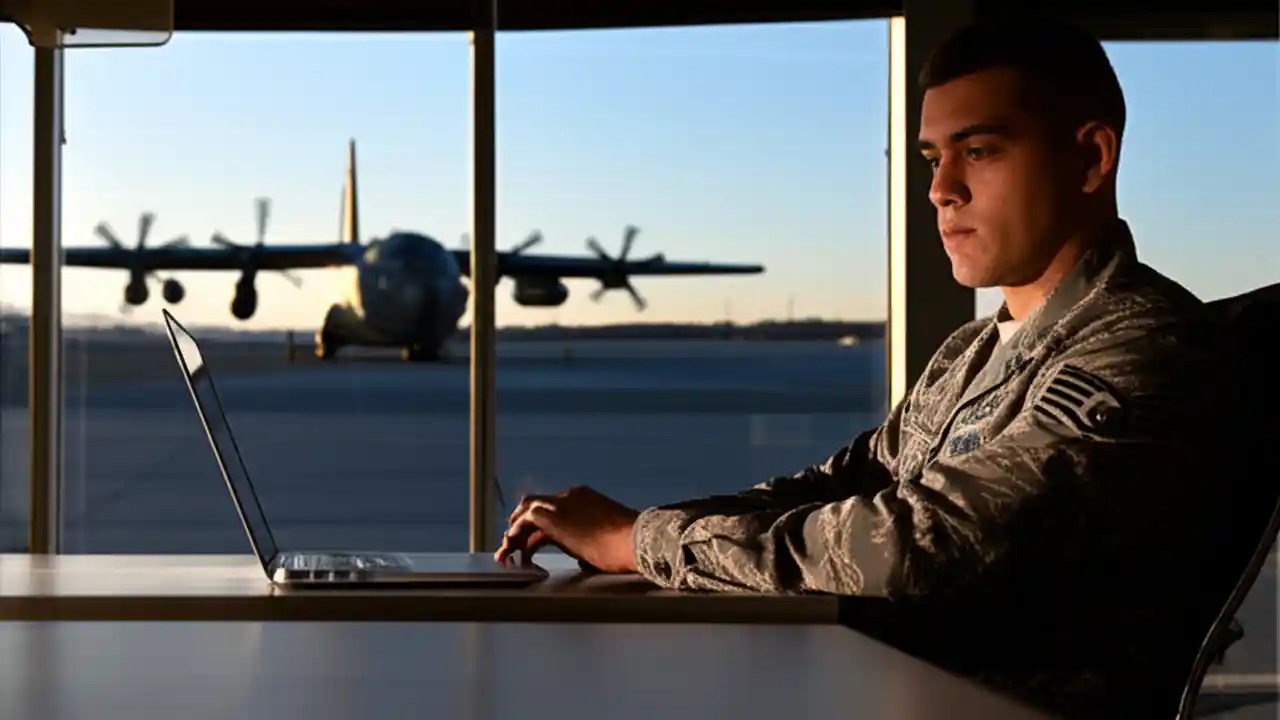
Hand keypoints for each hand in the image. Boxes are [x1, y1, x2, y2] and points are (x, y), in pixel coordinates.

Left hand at [494, 486, 639, 572]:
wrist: (634, 539)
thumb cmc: (628, 545)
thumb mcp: (605, 540)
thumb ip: (588, 544)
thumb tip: (582, 559)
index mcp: (585, 499)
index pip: (555, 511)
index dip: (542, 530)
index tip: (534, 547)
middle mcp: (571, 496)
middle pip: (538, 507)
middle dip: (524, 526)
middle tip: (514, 546)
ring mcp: (561, 504)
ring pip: (527, 510)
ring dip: (516, 531)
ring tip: (506, 551)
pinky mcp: (553, 517)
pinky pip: (525, 520)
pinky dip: (516, 534)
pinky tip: (511, 548)